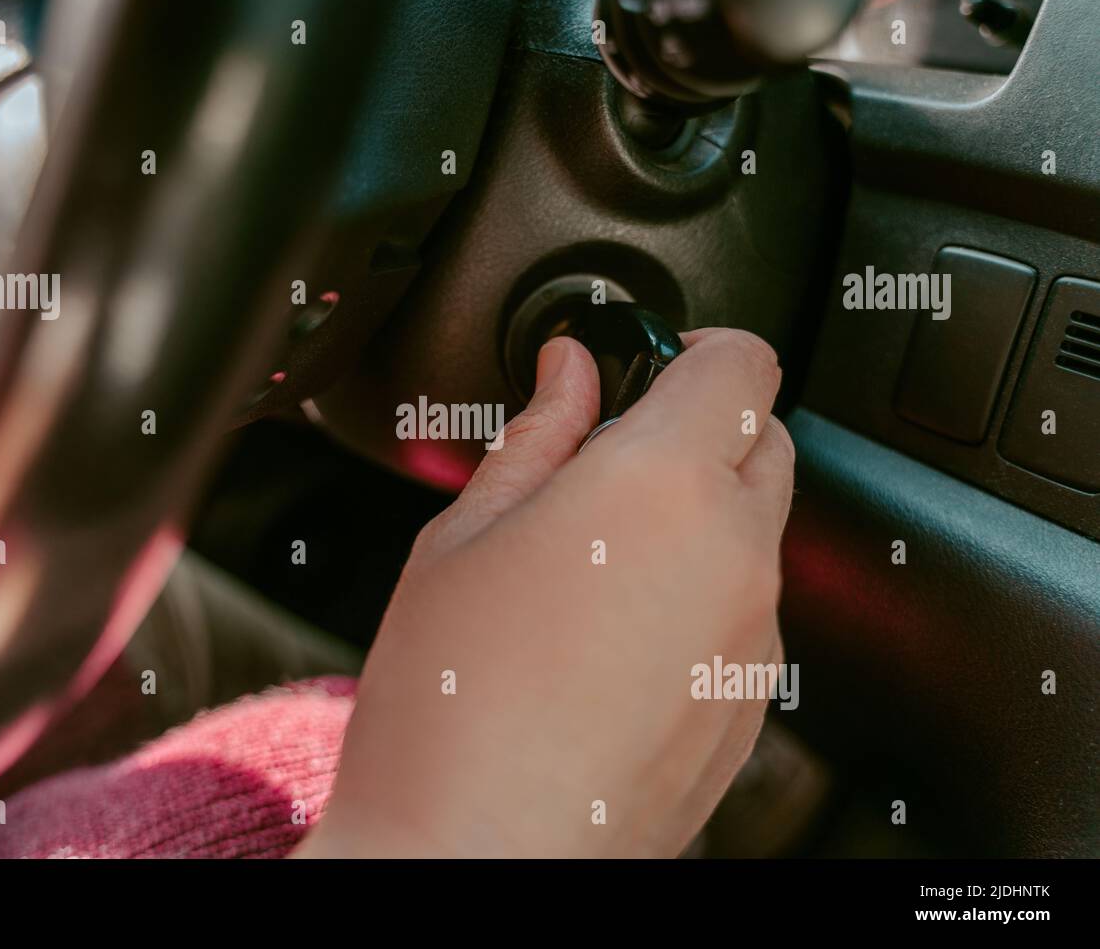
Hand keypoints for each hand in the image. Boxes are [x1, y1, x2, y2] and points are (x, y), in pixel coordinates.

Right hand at [297, 328, 794, 856]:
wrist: (476, 860)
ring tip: (590, 572)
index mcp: (660, 485)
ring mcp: (754, 637)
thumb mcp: (464, 537)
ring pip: (755, 531)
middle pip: (764, 441)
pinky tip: (612, 639)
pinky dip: (699, 596)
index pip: (741, 363)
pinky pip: (746, 611)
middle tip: (603, 469)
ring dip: (696, 519)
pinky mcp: (751, 702)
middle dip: (699, 431)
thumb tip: (569, 372)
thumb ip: (536, 436)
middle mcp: (732, 554)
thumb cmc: (448, 705)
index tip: (648, 368)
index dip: (694, 350)